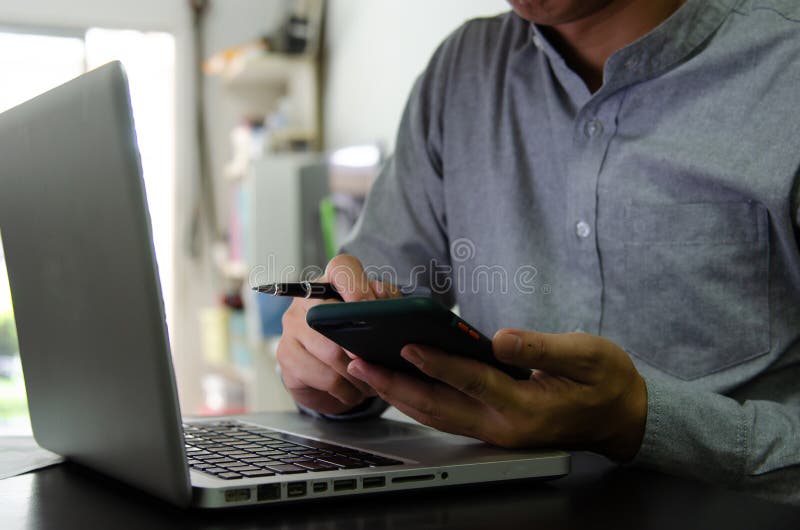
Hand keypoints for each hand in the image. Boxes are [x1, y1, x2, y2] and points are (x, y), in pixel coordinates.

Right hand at [276, 254, 399, 414]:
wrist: (324, 370)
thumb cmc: (355, 335)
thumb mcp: (375, 316)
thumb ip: (386, 303)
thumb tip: (382, 300)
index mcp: (332, 281)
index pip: (342, 268)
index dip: (357, 286)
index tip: (369, 306)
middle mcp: (306, 300)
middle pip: (332, 317)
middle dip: (360, 344)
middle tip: (379, 361)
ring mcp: (291, 327)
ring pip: (330, 352)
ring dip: (358, 374)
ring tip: (373, 382)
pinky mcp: (286, 356)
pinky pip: (322, 377)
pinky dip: (345, 390)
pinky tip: (353, 392)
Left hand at [346, 329, 646, 460]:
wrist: (622, 417)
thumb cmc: (607, 382)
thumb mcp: (587, 355)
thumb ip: (542, 347)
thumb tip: (499, 339)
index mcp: (526, 408)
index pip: (473, 382)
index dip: (438, 362)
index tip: (406, 345)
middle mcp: (503, 425)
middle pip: (438, 406)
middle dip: (394, 386)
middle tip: (358, 362)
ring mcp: (494, 430)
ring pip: (436, 414)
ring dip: (397, 394)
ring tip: (364, 370)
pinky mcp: (491, 425)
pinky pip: (445, 414)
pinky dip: (416, 399)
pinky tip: (397, 382)